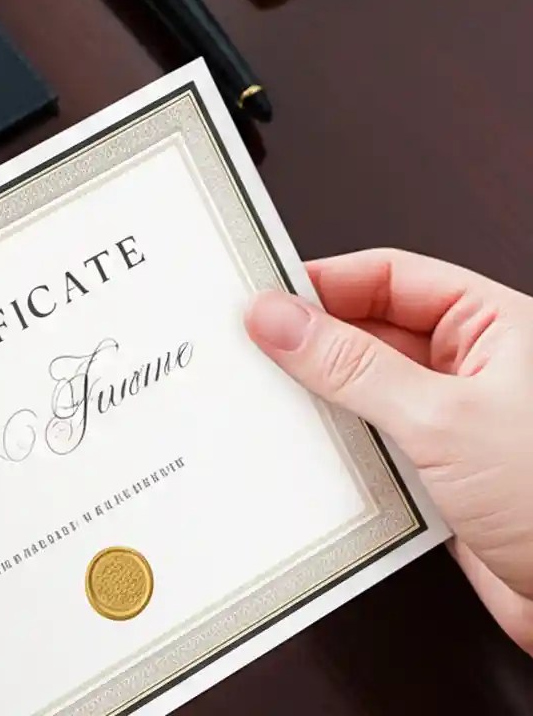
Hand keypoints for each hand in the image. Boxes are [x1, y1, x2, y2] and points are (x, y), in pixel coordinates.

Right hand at [245, 248, 532, 654]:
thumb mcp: (440, 419)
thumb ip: (351, 366)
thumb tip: (282, 320)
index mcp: (495, 325)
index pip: (388, 277)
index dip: (321, 285)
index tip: (262, 304)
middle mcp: (475, 366)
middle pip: (368, 333)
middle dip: (312, 347)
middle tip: (256, 356)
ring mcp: (454, 420)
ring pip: (364, 393)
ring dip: (324, 407)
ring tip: (282, 413)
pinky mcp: (437, 472)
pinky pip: (370, 446)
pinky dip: (340, 454)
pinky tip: (317, 462)